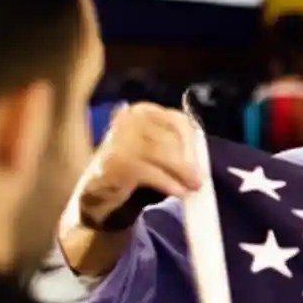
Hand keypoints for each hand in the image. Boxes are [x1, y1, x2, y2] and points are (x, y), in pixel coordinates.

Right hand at [77, 102, 200, 230]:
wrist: (100, 190)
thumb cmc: (136, 167)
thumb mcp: (157, 150)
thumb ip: (177, 148)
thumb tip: (201, 161)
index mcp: (143, 111)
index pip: (177, 120)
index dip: (192, 142)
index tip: (201, 160)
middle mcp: (129, 119)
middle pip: (170, 138)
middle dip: (188, 161)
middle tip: (198, 180)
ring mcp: (120, 138)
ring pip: (162, 154)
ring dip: (181, 173)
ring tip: (192, 187)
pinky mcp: (117, 161)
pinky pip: (151, 172)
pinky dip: (168, 183)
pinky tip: (178, 192)